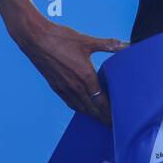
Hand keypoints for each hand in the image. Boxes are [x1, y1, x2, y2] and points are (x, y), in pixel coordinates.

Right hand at [12, 17, 126, 125]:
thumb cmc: (61, 38)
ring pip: (80, 108)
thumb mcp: (87, 41)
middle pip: (92, 109)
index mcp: (86, 76)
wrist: (35, 39)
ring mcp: (64, 88)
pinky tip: (82, 108)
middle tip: (113, 125)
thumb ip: (109, 45)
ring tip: (101, 119)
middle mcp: (75, 86)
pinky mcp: (55, 86)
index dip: (110, 112)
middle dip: (103, 118)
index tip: (119, 119)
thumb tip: (128, 44)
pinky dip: (78, 108)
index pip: (102, 102)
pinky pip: (69, 102)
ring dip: (91, 115)